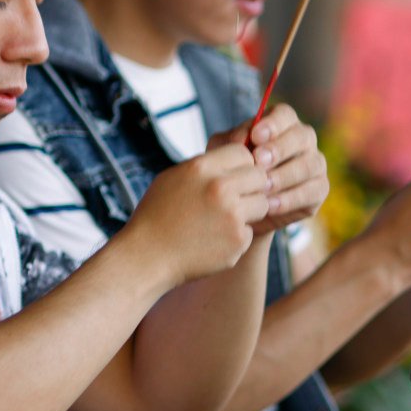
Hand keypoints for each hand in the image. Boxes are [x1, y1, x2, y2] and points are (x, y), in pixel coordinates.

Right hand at [129, 143, 269, 284]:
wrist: (147, 257)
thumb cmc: (157, 215)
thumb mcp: (173, 178)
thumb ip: (205, 166)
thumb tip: (236, 157)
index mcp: (203, 168)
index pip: (243, 153)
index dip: (242, 165)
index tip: (235, 177)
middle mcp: (221, 188)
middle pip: (260, 177)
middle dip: (252, 187)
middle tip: (237, 199)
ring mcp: (232, 216)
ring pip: (263, 204)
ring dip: (249, 212)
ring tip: (223, 220)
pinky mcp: (238, 240)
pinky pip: (250, 231)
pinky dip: (236, 237)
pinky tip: (213, 241)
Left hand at [213, 104, 327, 235]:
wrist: (242, 209)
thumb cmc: (234, 173)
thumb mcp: (225, 156)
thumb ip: (230, 143)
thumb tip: (241, 138)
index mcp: (282, 124)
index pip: (285, 114)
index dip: (273, 124)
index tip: (255, 136)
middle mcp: (303, 140)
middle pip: (301, 136)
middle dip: (280, 148)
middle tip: (259, 161)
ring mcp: (314, 164)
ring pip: (310, 164)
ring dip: (284, 176)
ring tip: (262, 187)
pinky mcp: (319, 189)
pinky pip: (312, 190)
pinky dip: (290, 198)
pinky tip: (270, 205)